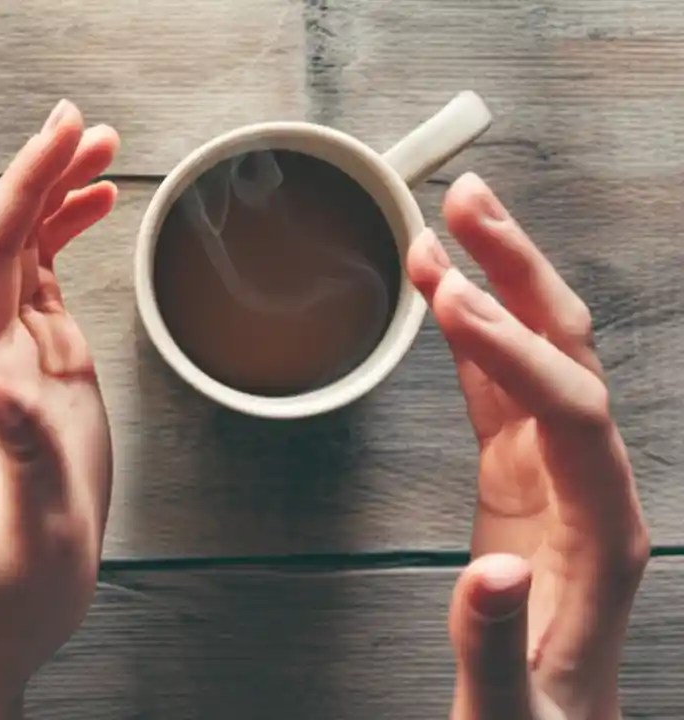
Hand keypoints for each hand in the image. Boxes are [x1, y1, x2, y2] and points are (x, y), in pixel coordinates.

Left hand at [0, 100, 118, 719]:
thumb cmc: (3, 599)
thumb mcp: (32, 540)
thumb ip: (25, 458)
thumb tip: (7, 380)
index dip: (19, 192)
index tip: (57, 137)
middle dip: (38, 179)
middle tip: (91, 131)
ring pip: (13, 272)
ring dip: (49, 209)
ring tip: (99, 164)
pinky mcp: (12, 397)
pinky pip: (29, 309)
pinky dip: (55, 258)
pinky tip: (77, 232)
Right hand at [406, 173, 648, 718]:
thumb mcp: (506, 709)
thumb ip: (493, 640)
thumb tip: (487, 572)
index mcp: (604, 536)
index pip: (572, 413)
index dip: (513, 352)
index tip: (453, 303)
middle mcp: (590, 486)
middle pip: (566, 354)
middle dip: (519, 273)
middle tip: (469, 204)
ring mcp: (553, 476)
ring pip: (531, 355)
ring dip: (492, 284)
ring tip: (447, 223)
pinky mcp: (517, 477)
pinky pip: (493, 388)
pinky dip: (465, 336)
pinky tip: (437, 295)